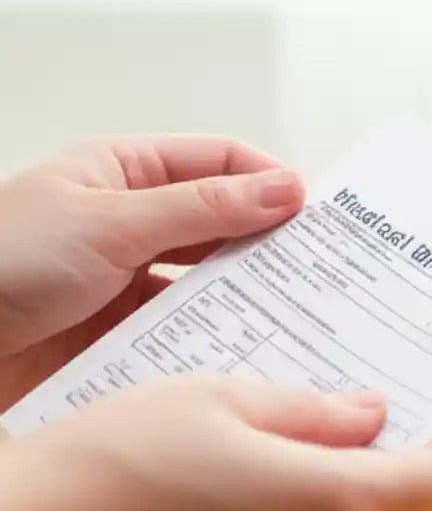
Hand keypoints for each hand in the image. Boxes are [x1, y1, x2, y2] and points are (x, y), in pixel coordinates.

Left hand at [0, 135, 304, 410]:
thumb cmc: (2, 262)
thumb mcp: (110, 223)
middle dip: (268, 242)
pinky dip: (215, 336)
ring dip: (245, 294)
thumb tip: (285, 189)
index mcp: (124, 172)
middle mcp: (132, 221)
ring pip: (208, 280)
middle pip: (222, 222)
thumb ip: (203, 208)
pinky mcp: (124, 331)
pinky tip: (245, 348)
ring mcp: (129, 278)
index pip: (218, 162)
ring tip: (294, 314)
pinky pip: (185, 328)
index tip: (314, 215)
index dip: (269, 182)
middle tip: (320, 269)